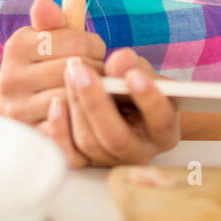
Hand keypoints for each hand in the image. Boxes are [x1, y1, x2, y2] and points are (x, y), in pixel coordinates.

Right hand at [0, 0, 104, 131]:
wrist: (21, 102)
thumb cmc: (45, 61)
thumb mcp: (46, 36)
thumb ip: (51, 19)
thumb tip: (42, 3)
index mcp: (17, 47)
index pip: (73, 42)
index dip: (94, 44)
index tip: (96, 49)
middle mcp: (11, 79)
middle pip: (73, 71)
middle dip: (97, 69)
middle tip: (104, 71)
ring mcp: (20, 110)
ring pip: (73, 99)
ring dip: (94, 94)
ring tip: (100, 89)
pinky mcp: (33, 134)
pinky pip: (68, 127)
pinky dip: (84, 118)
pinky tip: (90, 110)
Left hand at [58, 47, 180, 167]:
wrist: (122, 104)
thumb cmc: (135, 86)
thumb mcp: (141, 73)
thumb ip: (132, 66)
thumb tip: (121, 59)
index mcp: (163, 132)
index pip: (161, 121)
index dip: (149, 99)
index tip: (134, 75)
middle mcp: (138, 152)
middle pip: (116, 137)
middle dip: (96, 102)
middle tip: (82, 70)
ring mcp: (110, 160)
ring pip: (89, 143)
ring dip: (76, 105)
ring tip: (70, 72)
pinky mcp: (86, 162)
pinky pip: (69, 155)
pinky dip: (60, 130)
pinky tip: (57, 103)